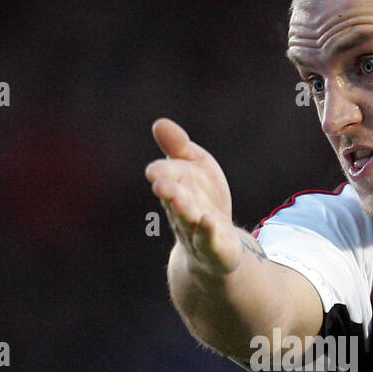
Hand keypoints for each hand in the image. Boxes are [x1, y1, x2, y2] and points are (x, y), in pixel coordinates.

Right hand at [146, 119, 240, 275]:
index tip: (154, 172)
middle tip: (160, 184)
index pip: (168, 178)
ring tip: (180, 201)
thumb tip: (159, 123)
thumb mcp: (195, 167)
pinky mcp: (215, 248)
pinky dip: (207, 232)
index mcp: (176, 188)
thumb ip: (179, 147)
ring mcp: (197, 231)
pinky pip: (209, 241)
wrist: (218, 246)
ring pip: (188, 221)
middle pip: (175, 199)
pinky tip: (207, 221)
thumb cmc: (203, 200)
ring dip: (184, 211)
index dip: (163, 174)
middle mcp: (182, 210)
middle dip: (169, 192)